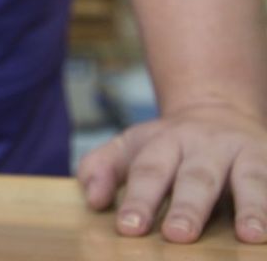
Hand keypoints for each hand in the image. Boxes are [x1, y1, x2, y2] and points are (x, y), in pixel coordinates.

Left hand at [78, 103, 266, 243]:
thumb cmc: (166, 145)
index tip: (129, 228)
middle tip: (177, 235)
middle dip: (188, 207)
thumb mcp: (129, 147)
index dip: (139, 200)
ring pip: (249, 179)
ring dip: (252, 206)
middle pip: (196, 178)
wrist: (218, 109)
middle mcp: (207, 145)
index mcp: (164, 142)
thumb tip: (93, 200)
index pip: (149, 172)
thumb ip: (101, 168)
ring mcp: (246, 154)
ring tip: (250, 235)